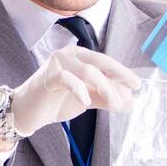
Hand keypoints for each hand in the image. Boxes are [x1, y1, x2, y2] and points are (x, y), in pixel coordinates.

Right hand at [10, 45, 138, 138]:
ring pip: (89, 71)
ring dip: (106, 89)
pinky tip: (87, 102)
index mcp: (80, 57)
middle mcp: (69, 55)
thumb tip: (131, 101)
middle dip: (120, 74)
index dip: (122, 72)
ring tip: (114, 105)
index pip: (106, 61)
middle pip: (100, 61)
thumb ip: (107, 98)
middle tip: (134, 87)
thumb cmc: (57, 101)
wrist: (29, 111)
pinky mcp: (49, 76)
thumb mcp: (88, 99)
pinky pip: (69, 80)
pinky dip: (81, 91)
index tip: (137, 85)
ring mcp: (58, 63)